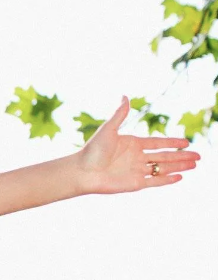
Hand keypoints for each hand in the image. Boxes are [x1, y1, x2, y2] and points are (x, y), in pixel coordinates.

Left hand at [73, 95, 200, 194]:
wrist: (81, 172)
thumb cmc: (92, 150)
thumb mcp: (108, 129)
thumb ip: (119, 114)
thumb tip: (125, 96)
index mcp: (132, 144)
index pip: (157, 143)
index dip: (172, 143)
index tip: (186, 142)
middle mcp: (136, 158)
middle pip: (164, 157)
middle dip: (181, 157)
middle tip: (198, 156)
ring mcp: (135, 171)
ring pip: (162, 169)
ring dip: (179, 167)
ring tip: (195, 165)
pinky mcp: (134, 184)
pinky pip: (154, 182)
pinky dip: (167, 180)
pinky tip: (180, 177)